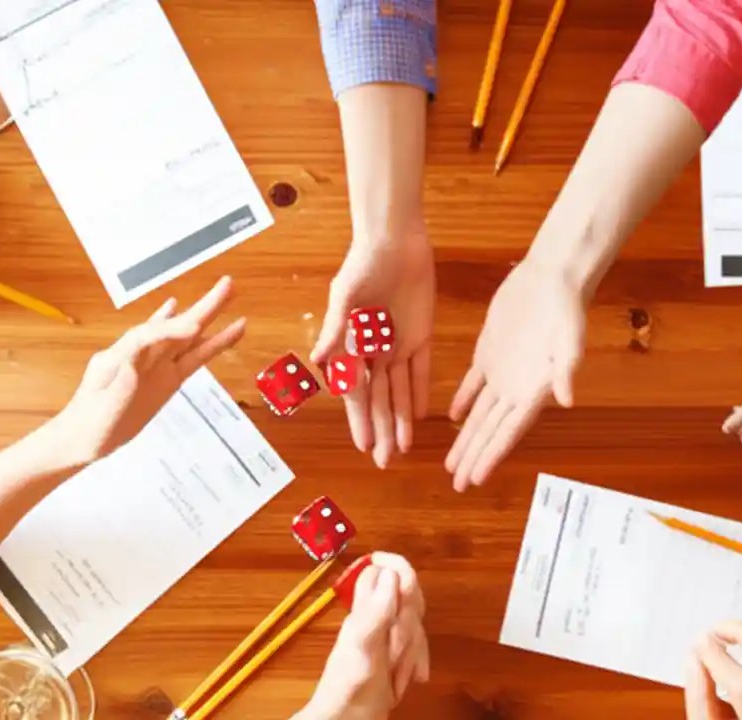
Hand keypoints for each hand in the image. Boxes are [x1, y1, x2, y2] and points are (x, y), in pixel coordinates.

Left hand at [47, 277, 244, 464]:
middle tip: (227, 285)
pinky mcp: (166, 380)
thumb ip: (122, 382)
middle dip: (201, 307)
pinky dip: (198, 340)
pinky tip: (199, 321)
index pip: (147, 336)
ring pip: (187, 339)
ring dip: (208, 318)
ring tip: (229, 297)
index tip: (192, 327)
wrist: (83, 440)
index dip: (170, 329)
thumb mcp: (104, 407)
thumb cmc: (89, 423)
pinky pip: (188, 358)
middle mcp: (140, 355)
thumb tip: (137, 360)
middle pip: (175, 327)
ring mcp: (154, 366)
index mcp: (120, 357)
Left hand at [297, 553, 429, 719]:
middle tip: (397, 648)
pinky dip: (418, 660)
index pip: (379, 571)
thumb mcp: (363, 646)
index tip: (403, 580)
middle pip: (405, 596)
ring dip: (413, 648)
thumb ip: (376, 610)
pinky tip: (414, 678)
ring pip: (414, 623)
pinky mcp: (393, 658)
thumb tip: (391, 573)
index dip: (395, 566)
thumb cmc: (349, 687)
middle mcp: (374, 620)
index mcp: (364, 612)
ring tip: (398, 672)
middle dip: (411, 620)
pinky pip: (416, 646)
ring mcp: (384, 639)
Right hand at [311, 228, 434, 468]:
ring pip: (399, 391)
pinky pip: (421, 370)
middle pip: (379, 399)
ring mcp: (398, 344)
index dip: (360, 420)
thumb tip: (319, 361)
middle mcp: (374, 351)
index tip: (362, 446)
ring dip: (400, 419)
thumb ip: (336, 330)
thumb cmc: (363, 263)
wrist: (394, 239)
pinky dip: (421, 393)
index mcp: (352, 345)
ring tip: (402, 448)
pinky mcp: (421, 334)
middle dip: (381, 430)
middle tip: (383, 461)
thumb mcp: (346, 297)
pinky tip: (422, 417)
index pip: (357, 393)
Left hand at [445, 258, 585, 490]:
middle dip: (474, 457)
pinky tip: (452, 418)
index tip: (476, 478)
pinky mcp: (489, 351)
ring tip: (452, 463)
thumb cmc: (566, 308)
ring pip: (478, 413)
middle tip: (457, 482)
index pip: (508, 432)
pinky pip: (472, 382)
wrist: (553, 277)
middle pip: (490, 430)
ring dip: (466, 438)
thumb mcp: (570, 339)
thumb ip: (567, 370)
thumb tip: (568, 400)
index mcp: (533, 390)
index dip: (491, 456)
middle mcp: (516, 386)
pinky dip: (462, 400)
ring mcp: (501, 370)